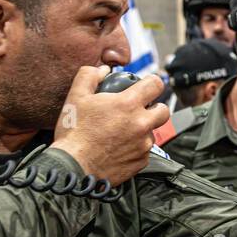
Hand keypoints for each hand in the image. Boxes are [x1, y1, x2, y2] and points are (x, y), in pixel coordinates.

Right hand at [50, 65, 168, 183]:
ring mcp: (143, 144)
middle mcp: (141, 124)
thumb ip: (89, 76)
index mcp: (128, 104)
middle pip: (164, 110)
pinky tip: (118, 148)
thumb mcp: (76, 96)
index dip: (152, 82)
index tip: (146, 85)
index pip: (156, 84)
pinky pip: (144, 151)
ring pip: (152, 132)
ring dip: (142, 130)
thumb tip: (102, 70)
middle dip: (154, 107)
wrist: (73, 167)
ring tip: (121, 132)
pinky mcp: (141, 162)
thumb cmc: (74, 132)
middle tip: (138, 110)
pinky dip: (135, 148)